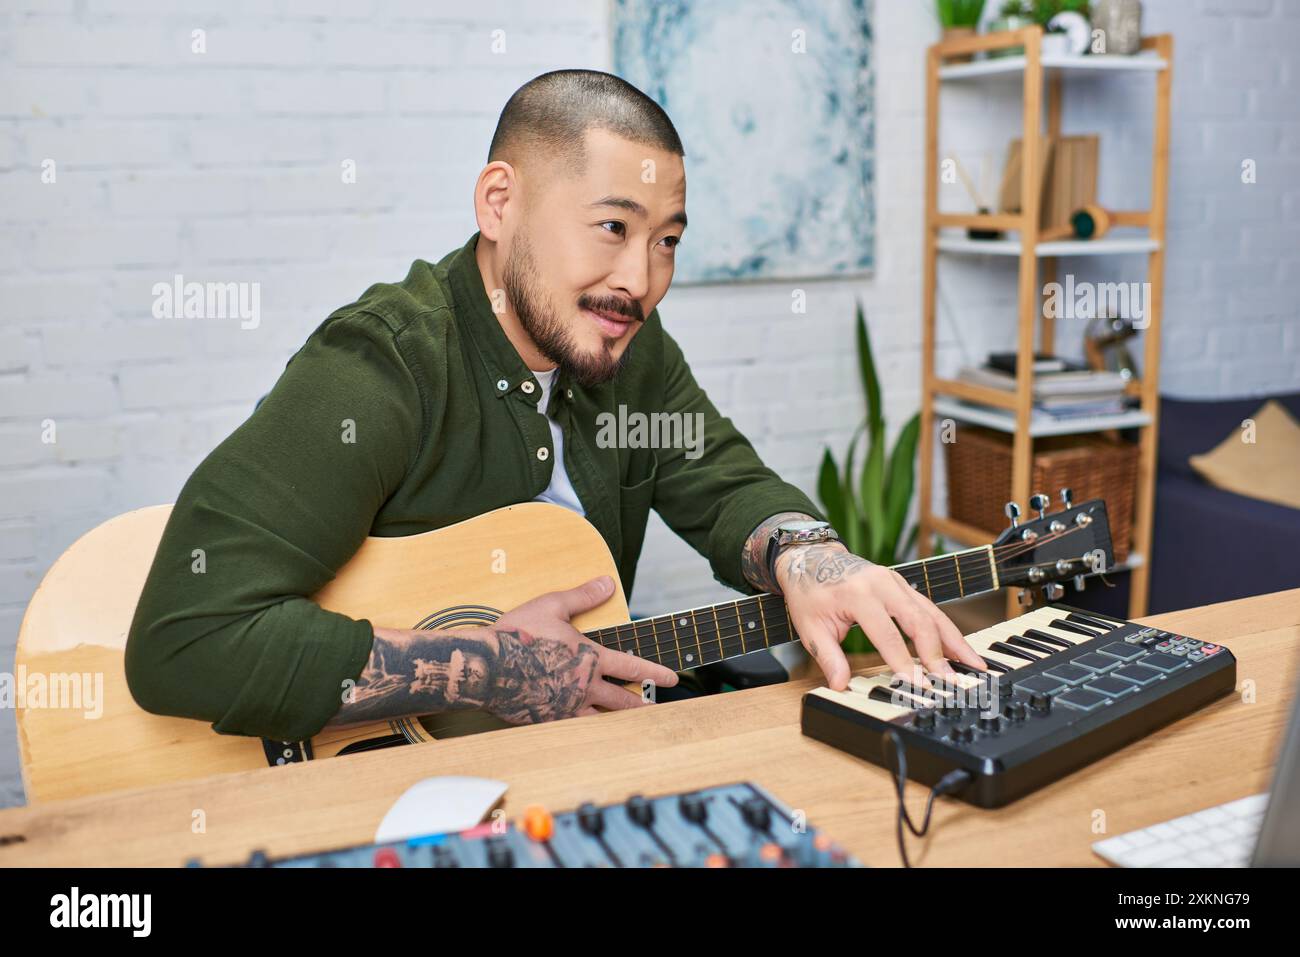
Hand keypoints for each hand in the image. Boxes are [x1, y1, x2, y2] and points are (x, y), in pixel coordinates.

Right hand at [489, 575, 679, 721]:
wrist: (486, 666)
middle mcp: (583, 687)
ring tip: (627, 722)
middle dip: (641, 703)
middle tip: (655, 707)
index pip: (631, 667)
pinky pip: (572, 726)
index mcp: (590, 659)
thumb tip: (608, 582)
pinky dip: (585, 726)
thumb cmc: (518, 632)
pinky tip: (584, 725)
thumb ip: (583, 596)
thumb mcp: (553, 606)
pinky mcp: (546, 718)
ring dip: (617, 720)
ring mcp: (565, 706)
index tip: (672, 678)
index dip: (655, 672)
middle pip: (621, 701)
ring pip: (600, 719)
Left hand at [774, 543, 986, 691]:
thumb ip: (828, 656)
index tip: (917, 685)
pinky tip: (959, 648)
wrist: (812, 559)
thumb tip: (840, 685)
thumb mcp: (810, 627)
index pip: (887, 634)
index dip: (903, 662)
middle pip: (918, 620)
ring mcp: (896, 581)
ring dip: (953, 640)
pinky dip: (946, 629)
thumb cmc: (810, 592)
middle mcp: (882, 584)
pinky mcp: (903, 585)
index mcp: (858, 594)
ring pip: (932, 612)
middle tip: (951, 680)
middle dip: (937, 653)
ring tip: (973, 664)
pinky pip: (929, 607)